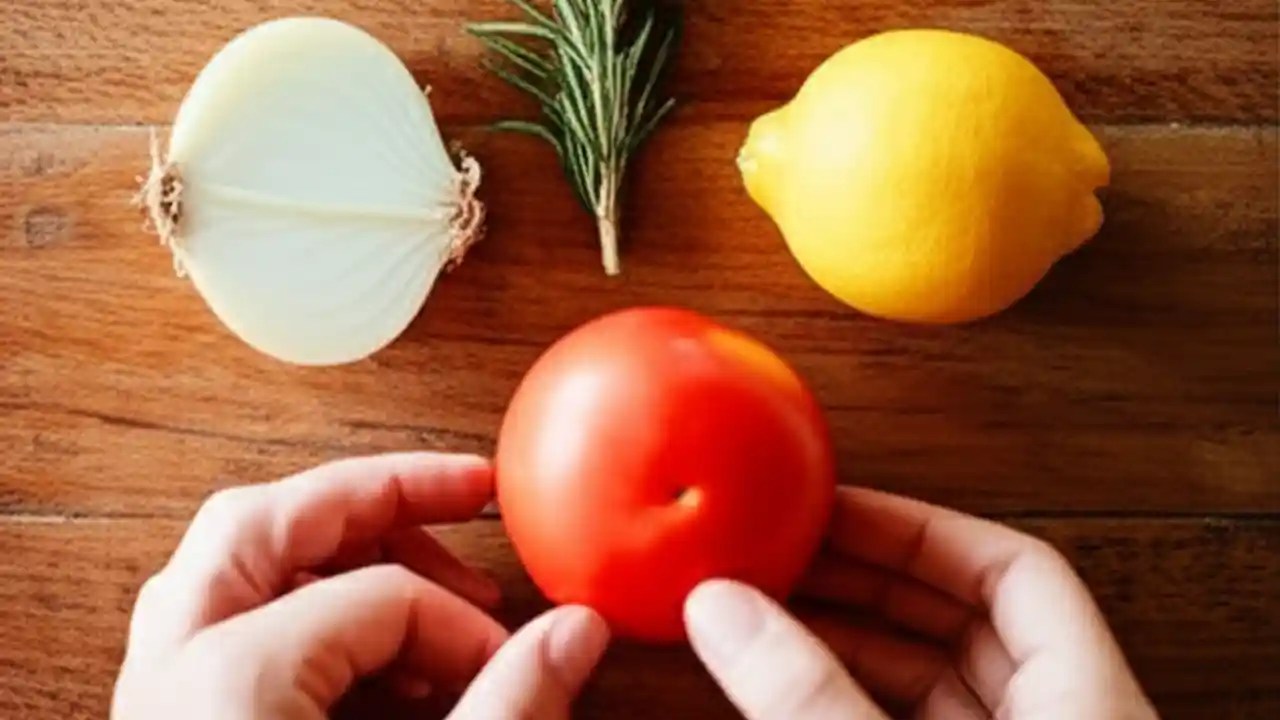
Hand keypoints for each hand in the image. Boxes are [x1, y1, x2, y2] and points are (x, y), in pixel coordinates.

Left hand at [112, 453, 609, 718]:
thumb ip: (507, 710)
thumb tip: (578, 632)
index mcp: (225, 682)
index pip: (377, 595)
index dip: (463, 624)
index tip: (511, 663)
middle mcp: (170, 672)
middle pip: (268, 520)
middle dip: (378, 496)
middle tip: (468, 493)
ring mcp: (153, 699)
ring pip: (229, 561)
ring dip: (329, 543)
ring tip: (417, 565)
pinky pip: (219, 620)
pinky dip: (297, 601)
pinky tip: (360, 639)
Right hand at [684, 487, 1157, 718]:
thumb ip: (813, 695)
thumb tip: (724, 606)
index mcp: (1086, 699)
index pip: (1017, 569)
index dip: (921, 527)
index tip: (835, 506)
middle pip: (966, 615)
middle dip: (866, 577)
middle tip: (783, 548)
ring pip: (933, 676)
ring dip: (849, 640)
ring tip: (768, 611)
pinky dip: (851, 697)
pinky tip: (789, 684)